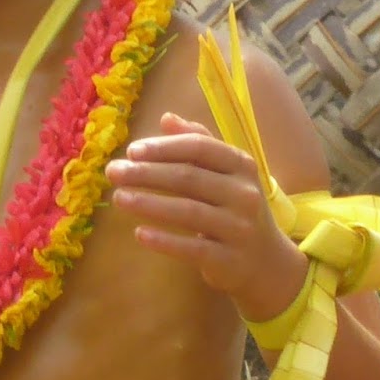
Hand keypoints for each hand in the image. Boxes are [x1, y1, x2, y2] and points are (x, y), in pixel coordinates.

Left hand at [107, 113, 306, 321]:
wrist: (267, 262)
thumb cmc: (237, 210)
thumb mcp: (227, 173)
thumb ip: (199, 144)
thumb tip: (166, 118)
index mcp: (241, 165)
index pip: (200, 148)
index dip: (164, 148)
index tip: (132, 151)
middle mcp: (244, 193)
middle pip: (188, 177)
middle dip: (146, 173)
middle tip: (113, 172)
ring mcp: (239, 227)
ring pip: (188, 211)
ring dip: (149, 204)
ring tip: (118, 198)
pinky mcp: (228, 259)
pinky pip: (192, 248)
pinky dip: (165, 240)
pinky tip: (139, 233)